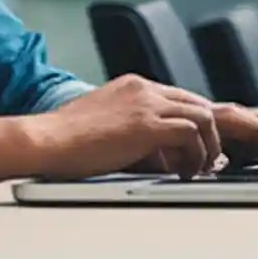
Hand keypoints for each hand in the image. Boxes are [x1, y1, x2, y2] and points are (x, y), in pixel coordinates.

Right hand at [23, 74, 223, 179]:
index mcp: (133, 86)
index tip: (196, 145)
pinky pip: (190, 134)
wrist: (48, 140)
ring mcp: (146, 105)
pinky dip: (196, 155)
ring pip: (201, 117)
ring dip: (207, 146)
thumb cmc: (66, 139)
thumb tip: (151, 149)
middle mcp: (143, 89)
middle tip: (207, 158)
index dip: (193, 123)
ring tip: (199, 168)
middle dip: (208, 133)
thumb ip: (130, 126)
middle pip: (196, 103)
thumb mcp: (104, 122)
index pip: (179, 97)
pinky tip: (185, 172)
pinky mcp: (147, 126)